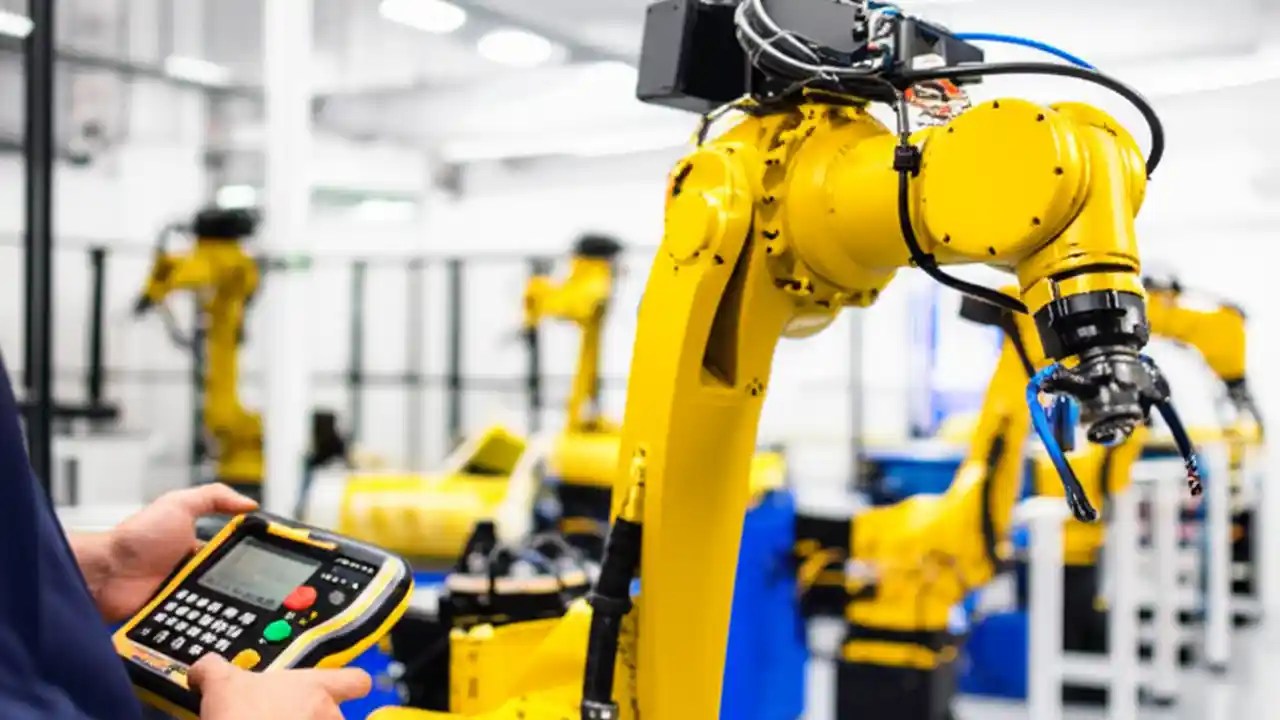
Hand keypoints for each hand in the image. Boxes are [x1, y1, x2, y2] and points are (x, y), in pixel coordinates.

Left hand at [79, 484, 256, 621]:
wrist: (105, 574)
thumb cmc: (136, 537)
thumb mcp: (178, 504)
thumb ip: (214, 497)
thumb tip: (250, 503)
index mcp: (197, 548)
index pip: (233, 555)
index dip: (251, 559)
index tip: (273, 565)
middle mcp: (191, 573)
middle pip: (228, 584)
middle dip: (245, 590)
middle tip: (265, 597)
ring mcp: (181, 597)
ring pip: (215, 607)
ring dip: (226, 610)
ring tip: (248, 615)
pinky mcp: (171, 618)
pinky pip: (194, 625)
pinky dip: (205, 628)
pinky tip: (221, 630)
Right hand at [189, 653, 371, 719]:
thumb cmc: (240, 718)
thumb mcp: (221, 685)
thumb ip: (215, 669)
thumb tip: (202, 668)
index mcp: (315, 688)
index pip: (355, 680)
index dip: (348, 685)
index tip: (334, 690)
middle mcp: (329, 715)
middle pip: (336, 715)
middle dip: (313, 719)